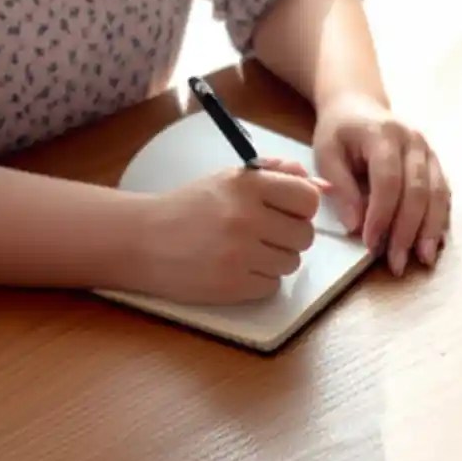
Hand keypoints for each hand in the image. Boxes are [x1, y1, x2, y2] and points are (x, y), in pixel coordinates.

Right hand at [131, 158, 325, 304]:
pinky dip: (259, 281)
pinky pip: (271, 286)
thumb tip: (320, 185)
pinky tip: (236, 269)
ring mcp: (239, 254)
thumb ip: (275, 174)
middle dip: (289, 236)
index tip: (287, 211)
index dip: (302, 207)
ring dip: (275, 260)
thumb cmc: (190, 207)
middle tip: (264, 233)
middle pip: (305, 236)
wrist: (141, 240)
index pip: (308, 199)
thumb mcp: (228, 179)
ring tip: (246, 251)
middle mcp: (246, 217)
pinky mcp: (232, 285)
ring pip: (291, 263)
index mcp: (247, 186)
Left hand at [313, 94, 450, 275]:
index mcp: (384, 134)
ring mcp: (429, 151)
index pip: (388, 181)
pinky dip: (440, 220)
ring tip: (423, 260)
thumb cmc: (339, 132)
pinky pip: (444, 194)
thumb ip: (341, 188)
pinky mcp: (436, 163)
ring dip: (431, 230)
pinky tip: (433, 244)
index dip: (382, 215)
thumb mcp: (326, 154)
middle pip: (418, 191)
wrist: (359, 103)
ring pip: (438, 194)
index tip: (370, 245)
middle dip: (407, 231)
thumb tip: (356, 226)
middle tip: (396, 263)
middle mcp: (413, 141)